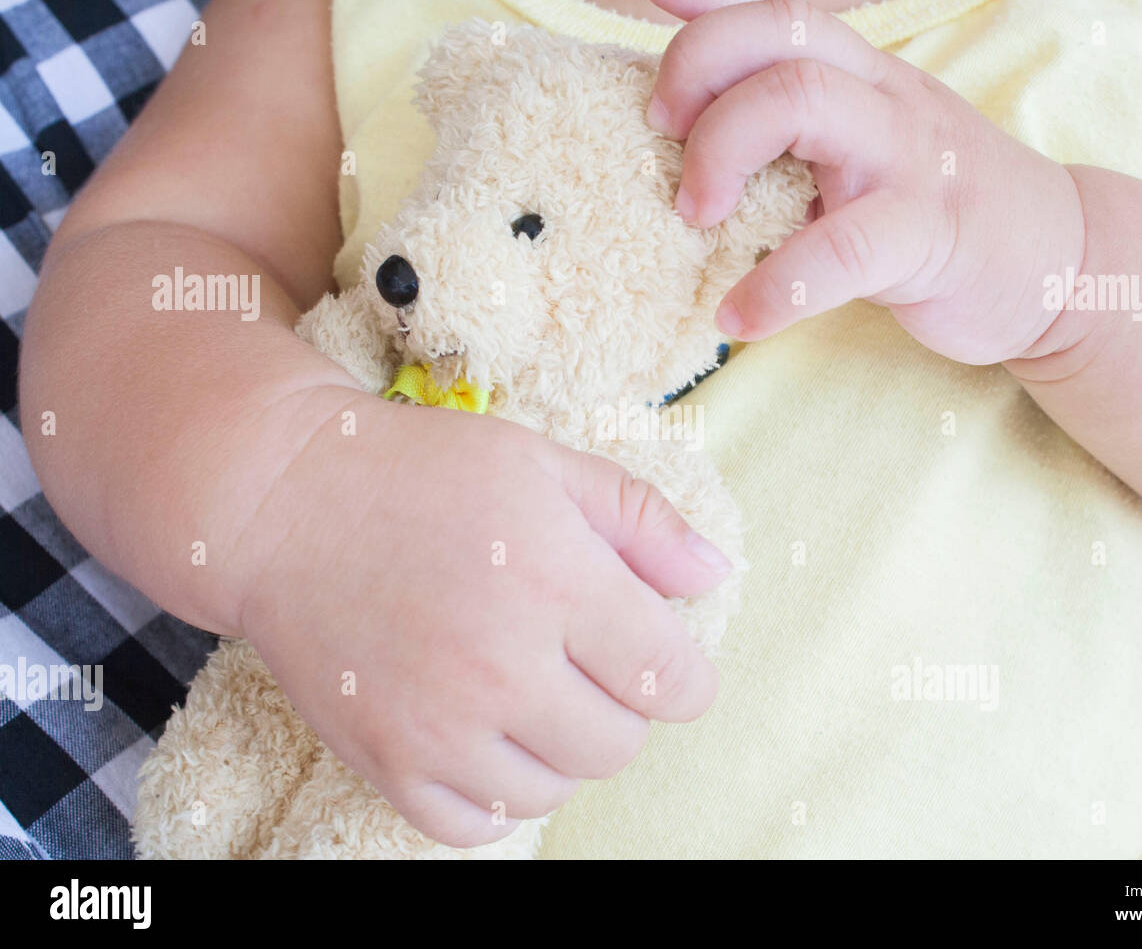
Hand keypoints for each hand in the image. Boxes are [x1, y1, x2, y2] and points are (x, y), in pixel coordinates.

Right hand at [233, 390, 729, 846]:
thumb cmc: (421, 474)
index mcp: (556, 581)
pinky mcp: (384, 759)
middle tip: (583, 661)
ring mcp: (439, 723)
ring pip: (554, 789)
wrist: (280, 503)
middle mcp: (503, 664)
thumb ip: (641, 519)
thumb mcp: (544, 464)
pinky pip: (475, 823)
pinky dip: (494, 792)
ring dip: (560, 749)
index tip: (659, 657)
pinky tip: (484, 735)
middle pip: (619, 743)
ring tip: (530, 693)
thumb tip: (715, 575)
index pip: (672, 679)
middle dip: (621, 705)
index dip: (683, 674)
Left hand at [647, 0, 1086, 364]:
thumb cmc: (931, 207)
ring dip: (722, 151)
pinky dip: (777, 286)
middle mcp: (882, 95)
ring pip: (803, 102)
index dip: (707, 0)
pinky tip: (738, 318)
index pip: (777, 9)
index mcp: (860, 73)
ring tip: (694, 216)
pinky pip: (841, 248)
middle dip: (695, 71)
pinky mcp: (927, 234)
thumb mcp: (866, 144)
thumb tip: (700, 115)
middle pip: (779, 34)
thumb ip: (792, 121)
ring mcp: (908, 158)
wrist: (1057, 261)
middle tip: (660, 138)